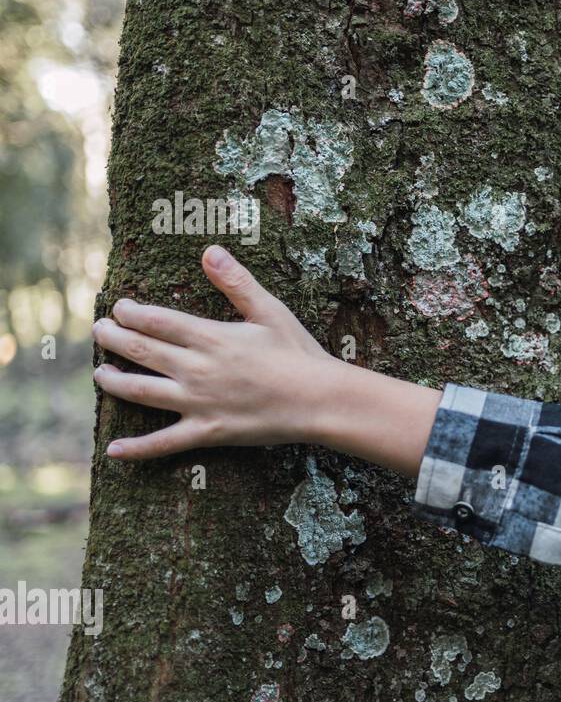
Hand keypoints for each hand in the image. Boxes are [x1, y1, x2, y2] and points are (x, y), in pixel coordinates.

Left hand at [92, 244, 337, 459]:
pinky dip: (136, 449)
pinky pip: (164, 443)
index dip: (130, 312)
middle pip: (139, 350)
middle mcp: (197, 369)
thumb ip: (236, 282)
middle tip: (99, 330)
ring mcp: (199, 403)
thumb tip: (209, 250)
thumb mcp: (270, 311)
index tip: (120, 307)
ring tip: (100, 374)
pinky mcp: (207, 431)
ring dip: (113, 381)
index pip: (155, 320)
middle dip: (112, 338)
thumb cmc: (299, 353)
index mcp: (211, 337)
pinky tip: (113, 450)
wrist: (321, 400)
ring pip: (140, 391)